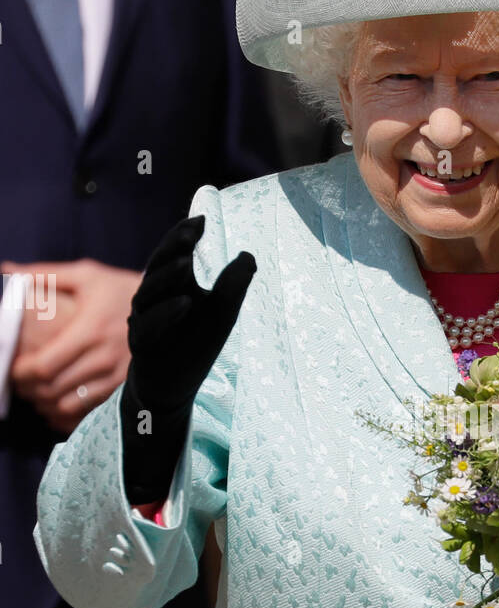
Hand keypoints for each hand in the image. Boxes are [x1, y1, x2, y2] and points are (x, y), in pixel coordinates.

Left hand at [4, 259, 140, 433]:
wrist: (168, 309)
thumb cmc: (120, 291)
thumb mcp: (86, 276)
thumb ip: (45, 276)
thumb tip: (6, 270)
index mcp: (89, 331)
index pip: (45, 366)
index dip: (22, 373)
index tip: (14, 368)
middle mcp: (104, 358)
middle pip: (53, 389)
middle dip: (29, 390)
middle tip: (20, 383)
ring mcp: (118, 377)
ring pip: (69, 406)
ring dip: (47, 404)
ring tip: (38, 394)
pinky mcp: (126, 389)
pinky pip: (89, 413)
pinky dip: (68, 415)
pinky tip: (59, 405)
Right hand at [120, 215, 255, 502]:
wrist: (173, 388)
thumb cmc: (195, 346)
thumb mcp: (222, 313)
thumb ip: (233, 284)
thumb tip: (247, 254)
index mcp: (172, 285)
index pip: (174, 253)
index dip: (184, 235)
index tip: (202, 219)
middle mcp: (153, 298)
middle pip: (158, 266)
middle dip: (174, 247)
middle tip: (191, 232)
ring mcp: (143, 320)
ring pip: (150, 293)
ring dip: (169, 277)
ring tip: (188, 263)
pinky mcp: (141, 345)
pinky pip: (150, 326)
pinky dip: (166, 314)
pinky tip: (185, 303)